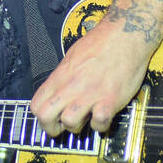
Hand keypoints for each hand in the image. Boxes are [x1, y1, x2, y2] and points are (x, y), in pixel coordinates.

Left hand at [30, 16, 154, 136]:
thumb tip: (57, 91)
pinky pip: (99, 123)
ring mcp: (90, 94)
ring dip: (77, 127)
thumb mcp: (72, 56)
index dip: (41, 116)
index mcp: (61, 76)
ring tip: (87, 118)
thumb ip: (63, 76)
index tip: (51, 118)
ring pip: (70, 123)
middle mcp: (72, 86)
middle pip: (45, 117)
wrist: (126, 34)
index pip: (36, 104)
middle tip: (63, 127)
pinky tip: (104, 115)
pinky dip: (101, 125)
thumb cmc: (101, 42)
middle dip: (51, 128)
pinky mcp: (110, 100)